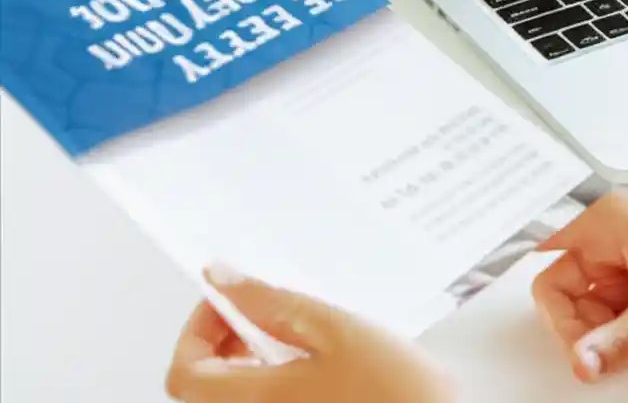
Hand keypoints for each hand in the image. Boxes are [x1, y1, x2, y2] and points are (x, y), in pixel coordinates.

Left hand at [166, 265, 452, 402]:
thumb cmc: (399, 395)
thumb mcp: (338, 330)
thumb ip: (275, 305)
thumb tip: (226, 281)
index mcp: (254, 400)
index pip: (186, 370)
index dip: (199, 328)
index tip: (232, 300)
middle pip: (206, 386)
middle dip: (229, 340)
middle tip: (267, 313)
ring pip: (239, 395)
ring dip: (257, 359)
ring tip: (306, 335)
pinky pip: (273, 401)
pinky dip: (283, 378)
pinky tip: (325, 362)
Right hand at [532, 193, 627, 382]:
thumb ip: (616, 342)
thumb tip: (580, 362)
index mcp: (607, 223)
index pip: (551, 273)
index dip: (559, 316)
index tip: (578, 348)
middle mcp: (613, 234)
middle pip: (569, 294)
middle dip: (591, 332)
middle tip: (612, 356)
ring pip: (594, 307)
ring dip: (612, 337)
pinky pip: (618, 309)